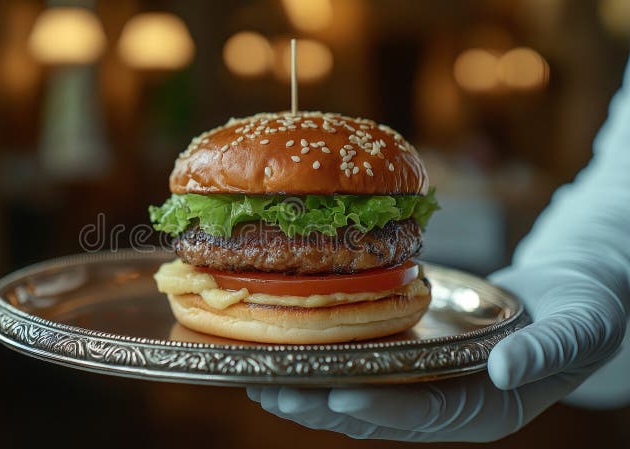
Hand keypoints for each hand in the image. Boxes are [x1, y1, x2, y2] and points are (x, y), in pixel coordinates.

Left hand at [247, 263, 626, 441]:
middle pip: (378, 414)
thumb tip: (502, 372)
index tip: (335, 398)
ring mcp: (426, 385)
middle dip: (322, 405)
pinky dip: (325, 362)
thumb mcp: (582, 326)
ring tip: (258, 375)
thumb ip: (546, 352)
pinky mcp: (411, 362)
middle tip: (270, 389)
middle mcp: (449, 405)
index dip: (381, 410)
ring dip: (309, 389)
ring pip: (359, 396)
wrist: (571, 292)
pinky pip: (362, 368)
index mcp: (488, 409)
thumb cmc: (585, 308)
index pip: (427, 415)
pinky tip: (287, 348)